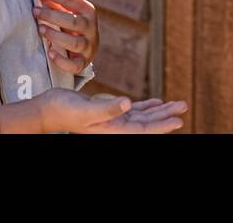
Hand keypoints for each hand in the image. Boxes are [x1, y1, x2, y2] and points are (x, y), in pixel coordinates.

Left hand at [32, 0, 96, 76]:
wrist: (87, 48)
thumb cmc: (71, 24)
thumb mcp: (67, 12)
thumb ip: (54, 3)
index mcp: (88, 11)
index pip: (71, 0)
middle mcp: (91, 28)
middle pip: (73, 22)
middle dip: (52, 16)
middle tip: (35, 11)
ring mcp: (89, 46)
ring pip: (74, 42)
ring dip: (56, 36)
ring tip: (40, 30)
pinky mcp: (84, 62)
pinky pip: (75, 65)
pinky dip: (61, 60)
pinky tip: (49, 53)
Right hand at [38, 88, 186, 133]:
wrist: (49, 109)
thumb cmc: (64, 110)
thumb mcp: (86, 110)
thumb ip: (107, 109)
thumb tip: (127, 103)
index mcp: (113, 130)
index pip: (143, 130)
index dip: (162, 125)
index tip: (179, 120)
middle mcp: (116, 127)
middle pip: (147, 123)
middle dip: (166, 116)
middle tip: (184, 107)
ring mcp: (113, 119)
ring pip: (142, 115)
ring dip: (159, 110)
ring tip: (176, 104)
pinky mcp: (109, 110)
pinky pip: (133, 110)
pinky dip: (145, 105)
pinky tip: (155, 102)